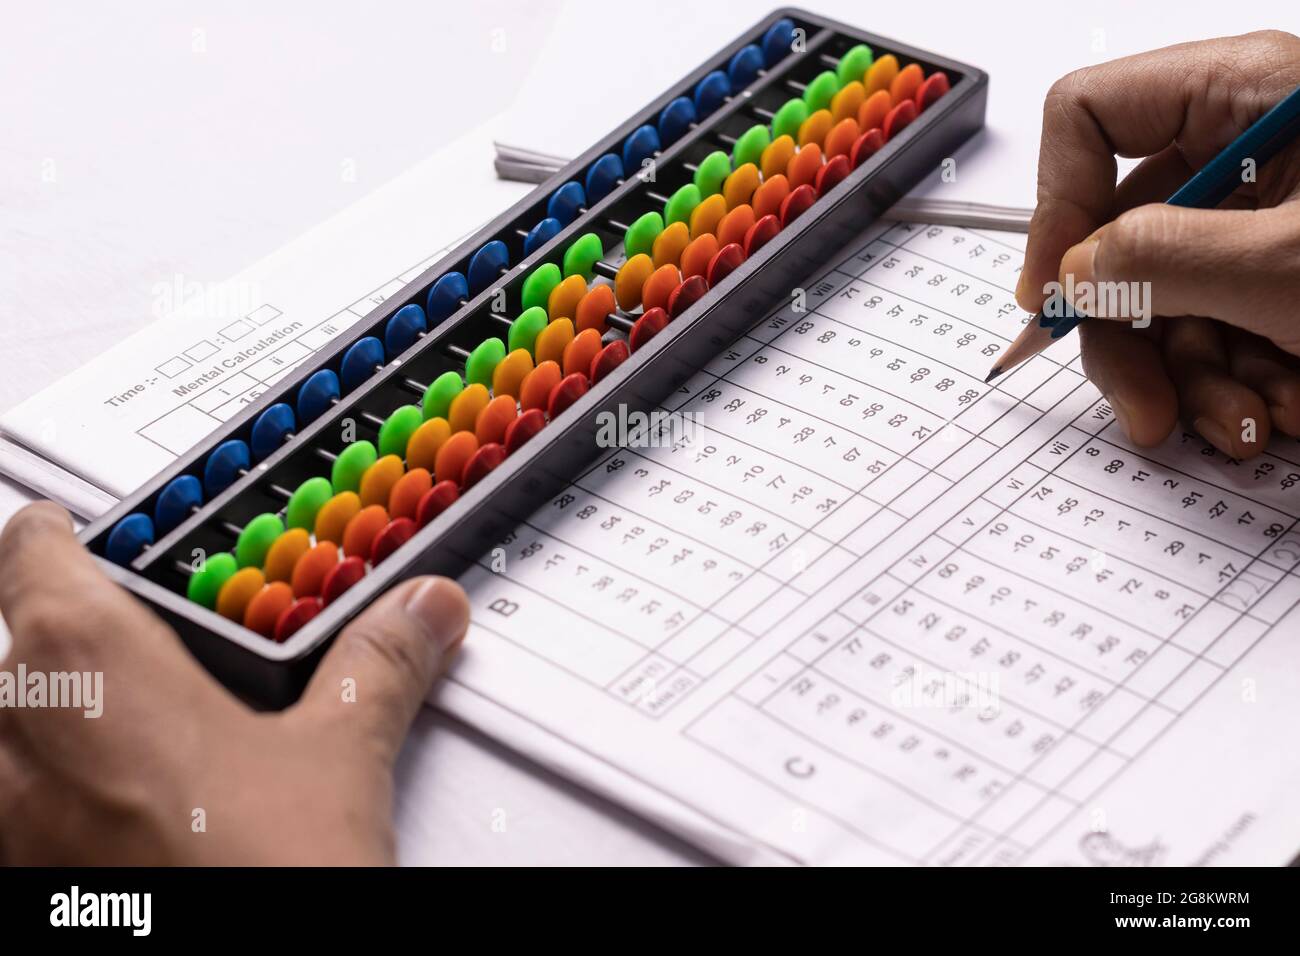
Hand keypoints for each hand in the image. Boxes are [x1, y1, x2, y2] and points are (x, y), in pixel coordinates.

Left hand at [0, 501, 469, 864]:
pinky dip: (48, 799)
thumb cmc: (260, 882)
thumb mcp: (339, 759)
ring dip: (58, 725)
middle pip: (16, 641)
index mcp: (82, 665)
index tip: (89, 535)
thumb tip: (419, 614)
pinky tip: (125, 821)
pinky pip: (10, 813)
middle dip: (78, 638)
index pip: (32, 549)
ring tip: (143, 739)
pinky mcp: (12, 881)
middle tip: (151, 651)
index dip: (63, 534)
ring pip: (6, 733)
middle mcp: (12, 738)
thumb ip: (376, 664)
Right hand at [1016, 31, 1299, 457]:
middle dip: (1131, 337)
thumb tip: (1074, 275)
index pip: (1091, 117)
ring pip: (1172, 299)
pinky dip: (1243, 383)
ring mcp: (1275, 218)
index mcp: (1248, 92)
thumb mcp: (1288, 265)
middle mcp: (1253, 149)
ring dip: (1198, 379)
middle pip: (1124, 233)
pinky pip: (1226, 328)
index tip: (1054, 296)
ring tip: (1247, 424)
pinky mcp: (1294, 277)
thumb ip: (1157, 259)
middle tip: (1140, 407)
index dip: (1055, 205)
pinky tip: (1283, 410)